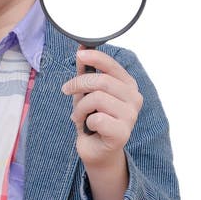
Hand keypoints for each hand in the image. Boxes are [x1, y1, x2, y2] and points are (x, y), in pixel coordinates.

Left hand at [61, 47, 142, 169]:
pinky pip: (97, 119)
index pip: (112, 65)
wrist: (97, 150)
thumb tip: (81, 49)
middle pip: (102, 81)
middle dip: (78, 84)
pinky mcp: (123, 133)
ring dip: (80, 107)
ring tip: (79, 114)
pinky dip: (85, 122)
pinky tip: (88, 127)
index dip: (95, 57)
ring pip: (97, 99)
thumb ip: (85, 72)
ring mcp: (131, 116)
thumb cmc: (93, 119)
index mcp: (128, 85)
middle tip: (66, 90)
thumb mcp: (86, 92)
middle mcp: (134, 98)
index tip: (79, 55)